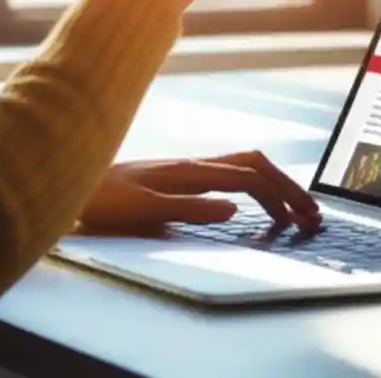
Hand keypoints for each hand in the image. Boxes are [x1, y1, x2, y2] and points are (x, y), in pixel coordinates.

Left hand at [78, 151, 321, 233]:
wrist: (68, 180)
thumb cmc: (100, 200)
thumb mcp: (143, 210)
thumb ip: (189, 209)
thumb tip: (235, 208)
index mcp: (190, 171)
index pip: (250, 177)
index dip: (282, 196)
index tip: (303, 217)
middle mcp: (192, 163)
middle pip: (255, 164)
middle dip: (287, 187)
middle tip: (312, 213)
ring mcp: (186, 167)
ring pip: (243, 165)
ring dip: (273, 184)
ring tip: (293, 209)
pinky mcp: (178, 175)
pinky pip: (228, 172)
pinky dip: (253, 184)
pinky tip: (255, 200)